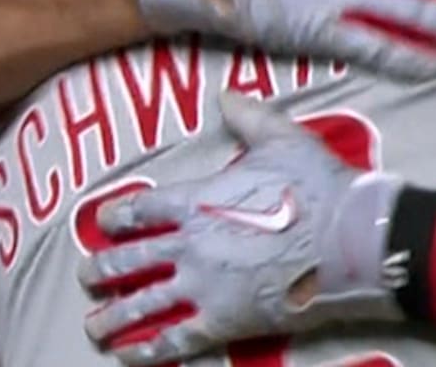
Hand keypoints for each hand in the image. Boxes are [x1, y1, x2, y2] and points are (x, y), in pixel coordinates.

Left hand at [78, 93, 402, 365]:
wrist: (349, 238)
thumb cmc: (317, 186)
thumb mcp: (282, 138)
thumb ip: (248, 116)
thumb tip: (224, 95)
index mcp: (197, 201)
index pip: (140, 208)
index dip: (115, 214)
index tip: (103, 220)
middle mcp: (189, 245)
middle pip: (128, 260)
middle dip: (100, 270)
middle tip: (86, 276)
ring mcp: (203, 286)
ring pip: (141, 305)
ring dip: (112, 317)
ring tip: (93, 326)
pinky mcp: (223, 320)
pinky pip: (175, 339)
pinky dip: (148, 351)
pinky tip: (130, 356)